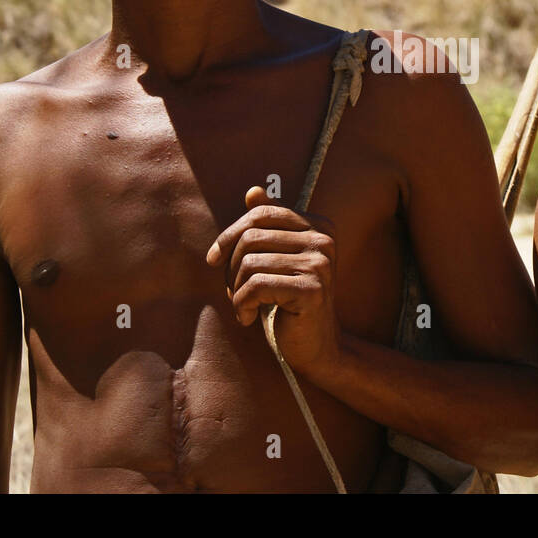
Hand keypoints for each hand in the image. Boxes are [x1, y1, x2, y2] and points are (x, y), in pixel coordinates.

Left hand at [205, 186, 342, 375]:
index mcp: (319, 226)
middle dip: (230, 267)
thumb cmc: (290, 301)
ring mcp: (320, 265)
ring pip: (250, 263)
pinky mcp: (312, 290)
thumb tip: (253, 191)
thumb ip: (269, 227)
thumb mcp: (277, 260)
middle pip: (252, 237)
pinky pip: (256, 286)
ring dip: (235, 290)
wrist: (315, 347)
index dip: (230, 234)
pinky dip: (241, 305)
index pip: (261, 213)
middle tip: (232, 292)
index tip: (213, 259)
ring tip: (242, 306)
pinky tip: (247, 319)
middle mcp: (324, 241)